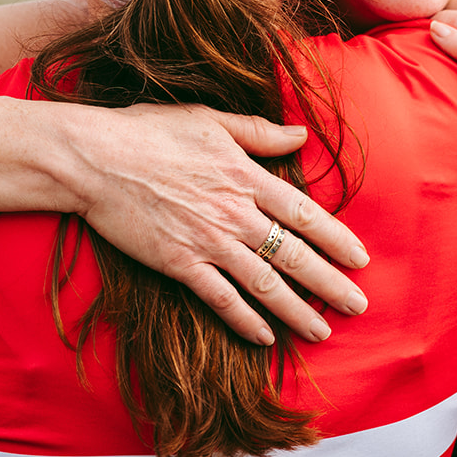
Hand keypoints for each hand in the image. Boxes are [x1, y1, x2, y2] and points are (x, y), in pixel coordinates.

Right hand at [67, 103, 369, 346]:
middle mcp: (234, 212)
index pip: (304, 213)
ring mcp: (207, 240)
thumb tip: (300, 134)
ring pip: (264, 283)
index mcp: (245, 176)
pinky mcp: (179, 263)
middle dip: (330, 283)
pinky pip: (221, 298)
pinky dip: (245, 320)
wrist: (94, 158)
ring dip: (296, 310)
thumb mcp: (209, 119)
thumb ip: (259, 131)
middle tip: (358, 305)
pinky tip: (265, 337)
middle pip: (294, 254)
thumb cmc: (148, 131)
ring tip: (321, 331)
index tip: (361, 258)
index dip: (337, 238)